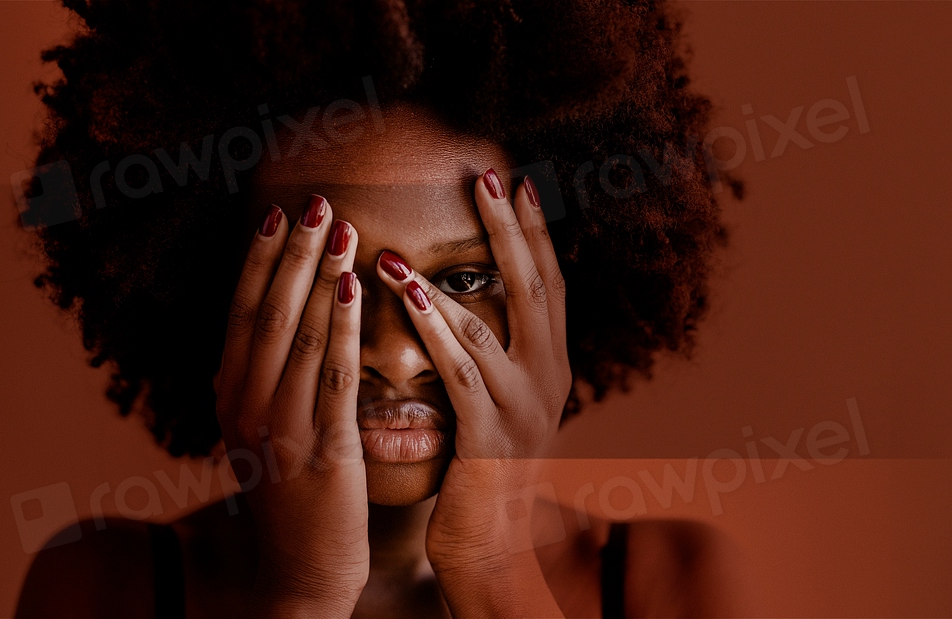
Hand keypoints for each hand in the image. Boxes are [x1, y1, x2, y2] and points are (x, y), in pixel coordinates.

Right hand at [216, 196, 367, 617]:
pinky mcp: (321, 450)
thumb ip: (261, 382)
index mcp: (231, 396)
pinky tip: (358, 288)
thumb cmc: (292, 495)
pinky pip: (334, 377)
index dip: (258, 261)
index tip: (277, 213)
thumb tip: (263, 329)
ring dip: (320, 277)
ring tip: (340, 227)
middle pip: (268, 313)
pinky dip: (344, 328)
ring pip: (299, 336)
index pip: (242, 314)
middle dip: (292, 254)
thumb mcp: (262, 432)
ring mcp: (281, 428)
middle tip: (315, 201)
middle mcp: (246, 405)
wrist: (301, 571)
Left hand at [375, 171, 570, 616]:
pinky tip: (405, 294)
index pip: (549, 284)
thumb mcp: (501, 404)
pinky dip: (434, 326)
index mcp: (552, 367)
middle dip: (511, 228)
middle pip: (535, 286)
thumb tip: (473, 301)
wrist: (492, 544)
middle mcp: (551, 378)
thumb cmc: (483, 468)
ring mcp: (526, 406)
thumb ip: (495, 355)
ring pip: (493, 322)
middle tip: (488, 177)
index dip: (534, 231)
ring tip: (399, 242)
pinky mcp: (493, 434)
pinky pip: (462, 368)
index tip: (515, 181)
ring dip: (447, 276)